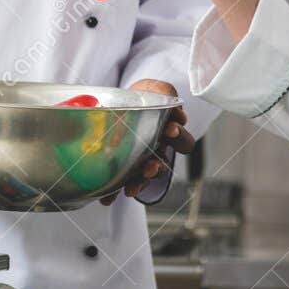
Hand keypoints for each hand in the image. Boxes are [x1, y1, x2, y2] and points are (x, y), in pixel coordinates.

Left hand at [101, 80, 195, 204]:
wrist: (121, 100)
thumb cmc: (145, 95)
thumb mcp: (157, 90)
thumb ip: (167, 95)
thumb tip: (178, 115)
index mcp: (169, 133)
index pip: (182, 141)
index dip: (178, 138)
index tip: (170, 130)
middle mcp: (157, 150)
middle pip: (163, 164)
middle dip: (157, 167)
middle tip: (150, 166)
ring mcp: (140, 160)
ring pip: (144, 177)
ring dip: (139, 183)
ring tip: (131, 189)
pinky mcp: (122, 167)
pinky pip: (120, 183)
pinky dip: (114, 192)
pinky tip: (106, 198)